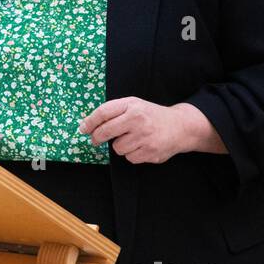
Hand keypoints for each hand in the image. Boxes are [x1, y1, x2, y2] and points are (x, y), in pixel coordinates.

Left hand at [79, 98, 224, 163]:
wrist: (181, 126)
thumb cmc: (151, 115)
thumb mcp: (134, 105)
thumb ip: (114, 112)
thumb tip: (87, 125)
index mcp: (132, 106)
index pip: (103, 112)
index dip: (89, 122)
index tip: (83, 129)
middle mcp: (138, 120)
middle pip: (105, 132)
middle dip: (97, 138)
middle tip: (95, 140)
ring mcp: (145, 137)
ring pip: (117, 148)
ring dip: (120, 146)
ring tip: (132, 139)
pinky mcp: (150, 152)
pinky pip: (129, 158)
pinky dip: (132, 154)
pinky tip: (141, 146)